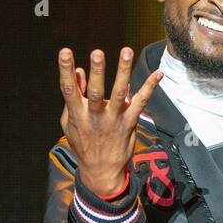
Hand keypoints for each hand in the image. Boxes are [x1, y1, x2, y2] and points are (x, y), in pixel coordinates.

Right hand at [58, 46, 163, 196]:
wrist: (101, 171)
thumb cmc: (83, 142)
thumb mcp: (71, 122)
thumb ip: (75, 96)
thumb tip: (80, 71)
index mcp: (76, 114)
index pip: (68, 89)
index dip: (66, 70)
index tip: (65, 51)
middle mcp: (94, 116)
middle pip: (95, 92)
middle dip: (97, 72)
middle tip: (97, 52)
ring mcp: (113, 120)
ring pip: (119, 94)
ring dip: (123, 71)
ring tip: (126, 51)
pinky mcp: (129, 124)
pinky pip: (140, 103)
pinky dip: (149, 88)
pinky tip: (158, 73)